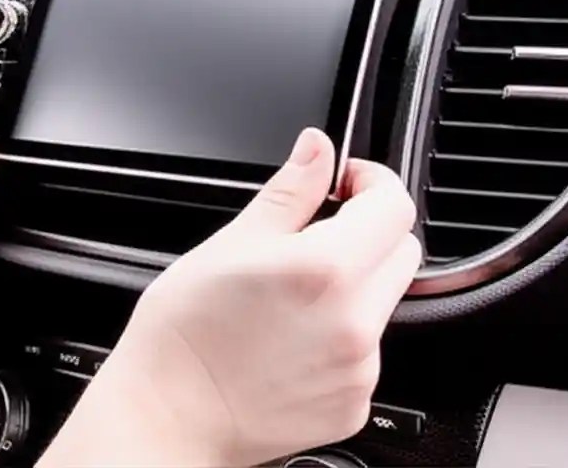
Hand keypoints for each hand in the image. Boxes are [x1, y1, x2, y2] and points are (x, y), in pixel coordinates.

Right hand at [41, 128, 419, 466]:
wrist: (167, 418)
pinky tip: (292, 340)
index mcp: (328, 268)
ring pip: (383, 302)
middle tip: (314, 237)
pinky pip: (367, 352)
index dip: (371, 182)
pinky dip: (341, 337)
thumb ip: (290, 190)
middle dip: (367, 233)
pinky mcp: (354, 403)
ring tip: (291, 298)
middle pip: (400, 251)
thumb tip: (318, 148)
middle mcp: (355, 321)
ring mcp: (360, 368)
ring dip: (354, 287)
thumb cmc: (183, 335)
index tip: (344, 184)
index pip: (394, 204)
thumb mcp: (232, 242)